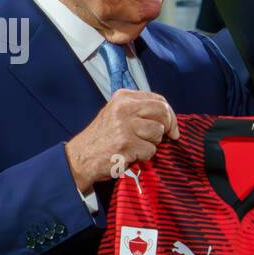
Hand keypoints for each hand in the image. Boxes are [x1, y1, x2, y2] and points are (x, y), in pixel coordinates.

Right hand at [64, 89, 178, 192]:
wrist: (81, 157)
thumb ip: (139, 111)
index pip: (159, 100)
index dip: (170, 114)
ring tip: (136, 146)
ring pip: (158, 132)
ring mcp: (125, 125)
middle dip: (168, 127)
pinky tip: (130, 154)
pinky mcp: (127, 143)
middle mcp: (124, 107)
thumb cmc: (102, 138)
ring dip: (152, 143)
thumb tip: (168, 117)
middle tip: (164, 138)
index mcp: (123, 97)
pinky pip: (150, 150)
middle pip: (162, 112)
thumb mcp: (117, 114)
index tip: (172, 127)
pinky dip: (144, 156)